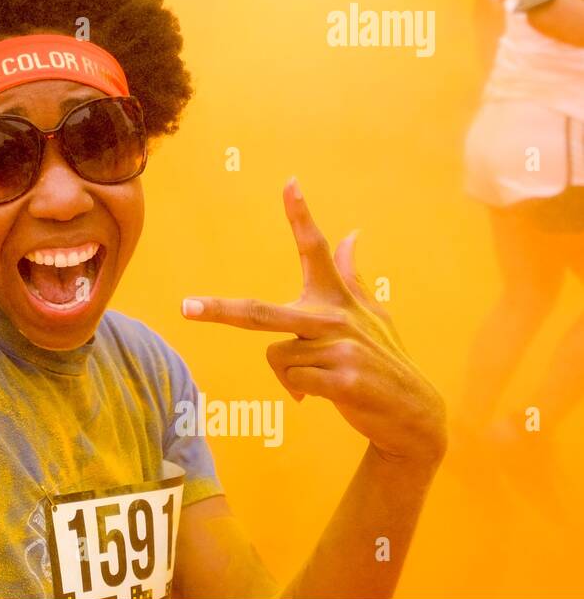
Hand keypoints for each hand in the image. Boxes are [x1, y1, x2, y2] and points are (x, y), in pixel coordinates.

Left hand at [181, 179, 446, 467]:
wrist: (413, 415)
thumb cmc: (383, 361)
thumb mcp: (373, 316)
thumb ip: (353, 276)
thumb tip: (353, 233)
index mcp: (338, 299)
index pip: (316, 250)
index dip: (301, 215)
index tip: (289, 183)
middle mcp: (336, 317)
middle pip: (261, 313)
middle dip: (220, 310)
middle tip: (184, 307)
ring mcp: (340, 348)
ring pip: (276, 357)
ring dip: (290, 375)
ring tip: (322, 379)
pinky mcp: (342, 380)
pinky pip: (294, 381)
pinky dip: (301, 391)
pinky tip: (326, 394)